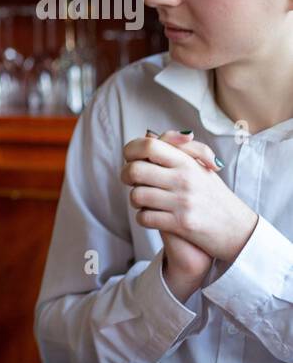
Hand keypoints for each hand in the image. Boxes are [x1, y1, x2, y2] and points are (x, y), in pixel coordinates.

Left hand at [120, 131, 257, 263]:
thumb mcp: (200, 166)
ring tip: (147, 200)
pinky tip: (154, 215)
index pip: (148, 145)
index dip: (131, 151)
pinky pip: (144, 217)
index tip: (132, 160)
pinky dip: (144, 218)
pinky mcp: (180, 223)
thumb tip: (150, 134)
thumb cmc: (212, 195)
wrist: (237, 228)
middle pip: (134, 170)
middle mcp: (184, 179)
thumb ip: (177, 148)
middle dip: (126, 177)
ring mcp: (182, 202)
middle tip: (133, 182)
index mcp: (187, 162)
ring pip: (136, 196)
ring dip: (136, 200)